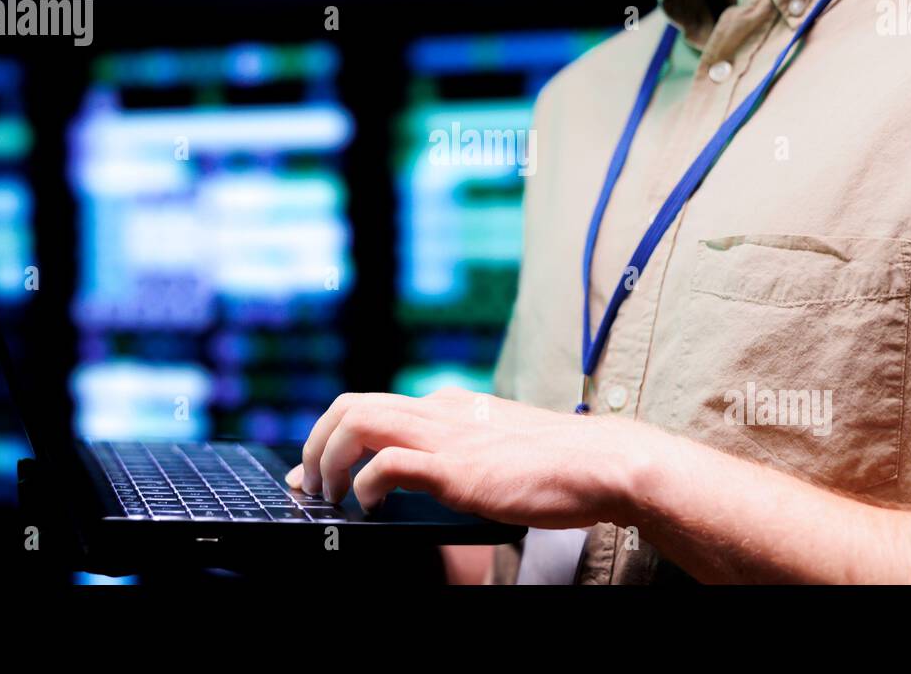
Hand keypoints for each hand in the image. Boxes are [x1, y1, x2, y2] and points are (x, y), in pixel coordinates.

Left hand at [284, 387, 653, 528]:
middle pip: (350, 404)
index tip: (317, 467)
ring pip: (356, 423)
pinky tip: (371, 507)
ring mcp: (445, 436)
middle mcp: (438, 411)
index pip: (372, 403)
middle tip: (310, 485)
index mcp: (448, 406)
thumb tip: (433, 473)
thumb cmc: (559, 463)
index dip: (332, 433)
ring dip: (328, 461)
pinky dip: (364, 485)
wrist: (600, 462)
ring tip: (328, 497)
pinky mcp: (455, 468)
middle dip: (316, 443)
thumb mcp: (497, 446)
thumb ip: (463, 450)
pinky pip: (385, 465)